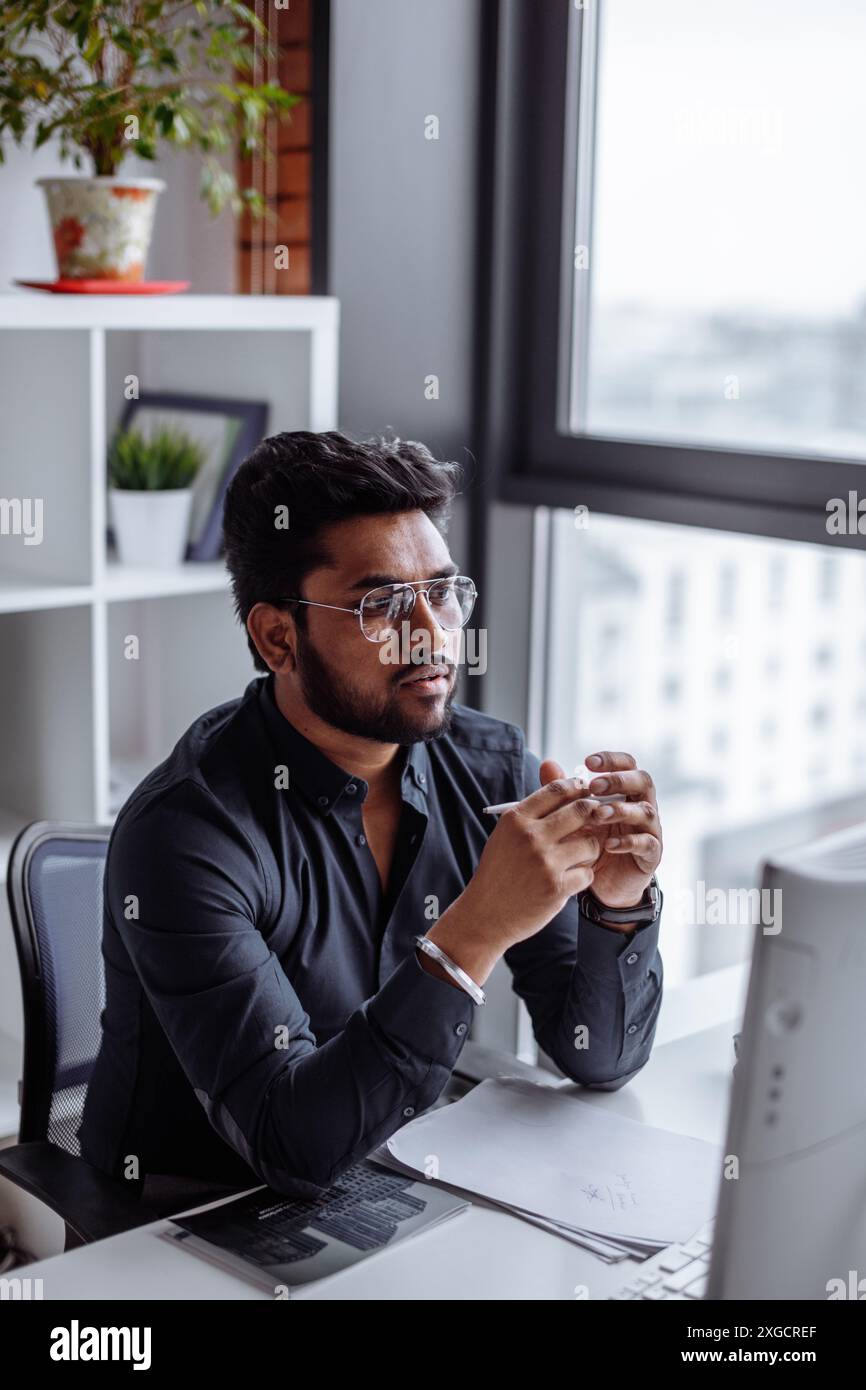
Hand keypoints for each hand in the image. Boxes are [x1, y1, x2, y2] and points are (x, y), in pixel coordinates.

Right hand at [428, 773, 601, 974]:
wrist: (485, 914)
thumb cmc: (499, 871)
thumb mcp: (506, 835)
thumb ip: (533, 813)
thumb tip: (566, 786)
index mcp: (516, 819)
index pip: (556, 790)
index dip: (577, 788)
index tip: (585, 793)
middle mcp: (531, 836)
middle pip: (580, 810)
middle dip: (593, 813)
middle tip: (596, 820)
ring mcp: (545, 862)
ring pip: (590, 843)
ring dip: (591, 848)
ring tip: (580, 856)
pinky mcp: (556, 888)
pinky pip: (588, 873)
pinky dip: (583, 876)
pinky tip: (570, 880)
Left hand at [540, 753, 661, 909]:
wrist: (601, 884)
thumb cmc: (588, 843)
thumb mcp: (573, 817)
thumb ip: (563, 792)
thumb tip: (546, 764)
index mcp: (625, 792)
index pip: (628, 764)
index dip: (612, 760)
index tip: (588, 762)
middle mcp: (641, 806)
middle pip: (643, 781)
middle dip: (619, 780)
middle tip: (595, 786)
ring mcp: (649, 830)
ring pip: (647, 811)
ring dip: (622, 810)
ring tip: (599, 814)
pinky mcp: (651, 854)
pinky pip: (647, 843)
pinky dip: (628, 842)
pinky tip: (608, 845)